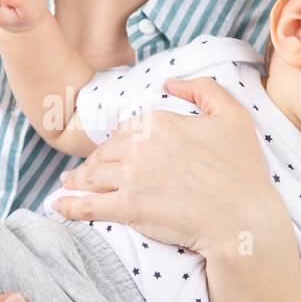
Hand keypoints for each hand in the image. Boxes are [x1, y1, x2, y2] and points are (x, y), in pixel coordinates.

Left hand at [49, 74, 277, 255]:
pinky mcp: (128, 209)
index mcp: (159, 122)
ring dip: (76, 180)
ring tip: (68, 184)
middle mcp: (140, 146)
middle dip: (94, 161)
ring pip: (92, 176)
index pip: (126, 128)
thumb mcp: (234, 116)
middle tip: (86, 171)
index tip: (115, 152)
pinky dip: (69, 205)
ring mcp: (131, 178)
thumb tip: (172, 81)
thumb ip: (204, 89)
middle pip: (105, 151)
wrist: (243, 220)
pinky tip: (57, 206)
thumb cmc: (243, 172)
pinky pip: (88, 206)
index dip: (119, 141)